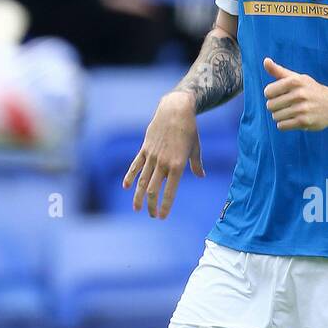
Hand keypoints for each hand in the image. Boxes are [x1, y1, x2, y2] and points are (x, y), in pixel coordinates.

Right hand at [122, 90, 203, 217]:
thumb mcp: (195, 148)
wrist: (175, 110)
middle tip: (151, 216)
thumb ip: (196, 165)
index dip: (165, 206)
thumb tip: (200, 176)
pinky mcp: (145, 149)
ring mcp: (152, 156)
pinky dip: (130, 176)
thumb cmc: (189, 130)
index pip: (170, 191)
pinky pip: (135, 165)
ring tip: (136, 209)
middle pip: (153, 189)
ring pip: (141, 180)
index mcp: (177, 165)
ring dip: (138, 196)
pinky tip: (126, 187)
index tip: (162, 217)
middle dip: (151, 205)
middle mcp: (163, 163)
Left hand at [263, 57, 327, 130]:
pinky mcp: (304, 122)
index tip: (280, 95)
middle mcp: (299, 94)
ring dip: (280, 116)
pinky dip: (284, 124)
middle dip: (275, 106)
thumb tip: (266, 61)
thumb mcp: (298, 78)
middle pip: (270, 105)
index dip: (271, 95)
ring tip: (291, 112)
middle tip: (286, 105)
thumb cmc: (312, 90)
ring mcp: (302, 109)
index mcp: (295, 81)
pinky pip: (282, 126)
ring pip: (275, 116)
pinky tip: (293, 120)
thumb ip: (279, 71)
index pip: (268, 92)